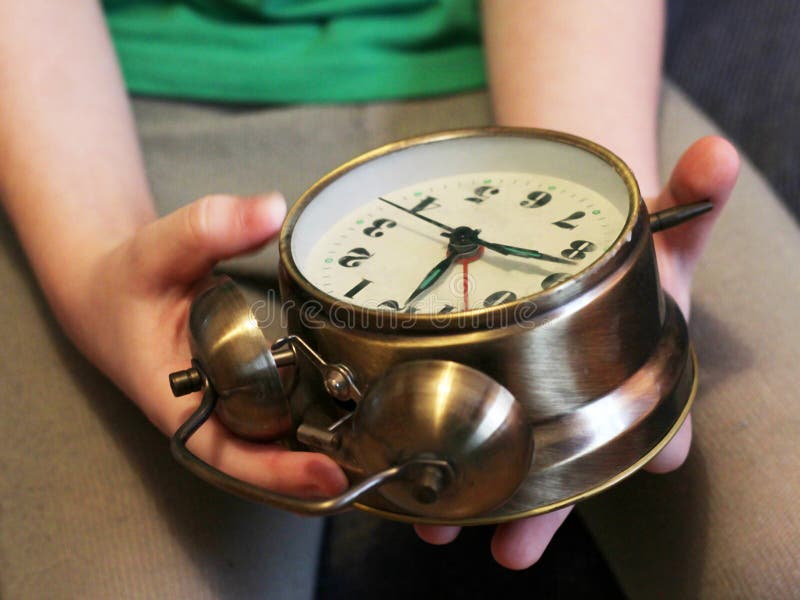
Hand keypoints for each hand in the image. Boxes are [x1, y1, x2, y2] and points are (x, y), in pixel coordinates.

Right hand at [55, 192, 347, 498]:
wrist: (113, 291)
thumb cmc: (128, 282)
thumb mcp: (158, 250)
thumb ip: (208, 228)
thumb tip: (269, 211)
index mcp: (178, 401)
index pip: (227, 453)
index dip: (276, 472)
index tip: (326, 475)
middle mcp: (208, 413)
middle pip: (265, 460)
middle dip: (315, 468)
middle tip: (374, 461)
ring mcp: (229, 404)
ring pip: (278, 441)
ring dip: (322, 446)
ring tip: (378, 443)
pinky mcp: (245, 389)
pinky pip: (282, 412)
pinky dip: (315, 415)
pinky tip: (356, 408)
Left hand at [414, 136, 740, 568]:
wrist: (570, 243)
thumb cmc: (615, 249)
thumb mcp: (655, 226)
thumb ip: (690, 197)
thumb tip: (719, 153)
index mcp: (637, 375)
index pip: (663, 423)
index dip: (659, 444)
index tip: (654, 463)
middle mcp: (589, 407)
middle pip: (572, 471)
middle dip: (547, 509)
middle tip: (515, 550)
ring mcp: (538, 410)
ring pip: (512, 472)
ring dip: (477, 503)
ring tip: (437, 530)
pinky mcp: (493, 399)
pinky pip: (470, 443)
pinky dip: (441, 471)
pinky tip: (409, 496)